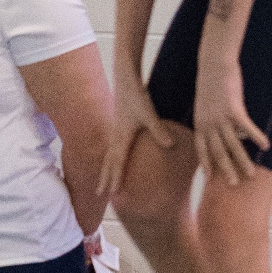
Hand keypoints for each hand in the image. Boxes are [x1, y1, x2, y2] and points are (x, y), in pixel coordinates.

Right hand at [99, 78, 173, 196]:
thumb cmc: (136, 95)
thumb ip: (158, 130)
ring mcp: (115, 129)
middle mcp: (116, 135)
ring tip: (104, 180)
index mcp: (122, 136)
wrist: (125, 78)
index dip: (115, 178)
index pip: (118, 162)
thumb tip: (170, 145)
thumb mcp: (149, 113)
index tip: (112, 193)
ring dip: (106, 169)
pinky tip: (115, 158)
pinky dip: (111, 157)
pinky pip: (113, 146)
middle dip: (105, 178)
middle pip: (109, 161)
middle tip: (101, 194)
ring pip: (109, 154)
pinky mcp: (118, 124)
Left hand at [193, 59, 268, 184]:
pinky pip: (247, 127)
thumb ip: (210, 117)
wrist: (213, 63)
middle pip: (218, 151)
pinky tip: (266, 146)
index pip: (201, 148)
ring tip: (251, 173)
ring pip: (233, 144)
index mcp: (200, 122)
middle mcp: (209, 123)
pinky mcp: (234, 109)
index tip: (209, 178)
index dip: (206, 163)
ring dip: (243, 161)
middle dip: (226, 169)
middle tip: (233, 184)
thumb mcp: (205, 102)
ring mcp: (221, 117)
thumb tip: (222, 128)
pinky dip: (257, 137)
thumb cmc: (210, 80)